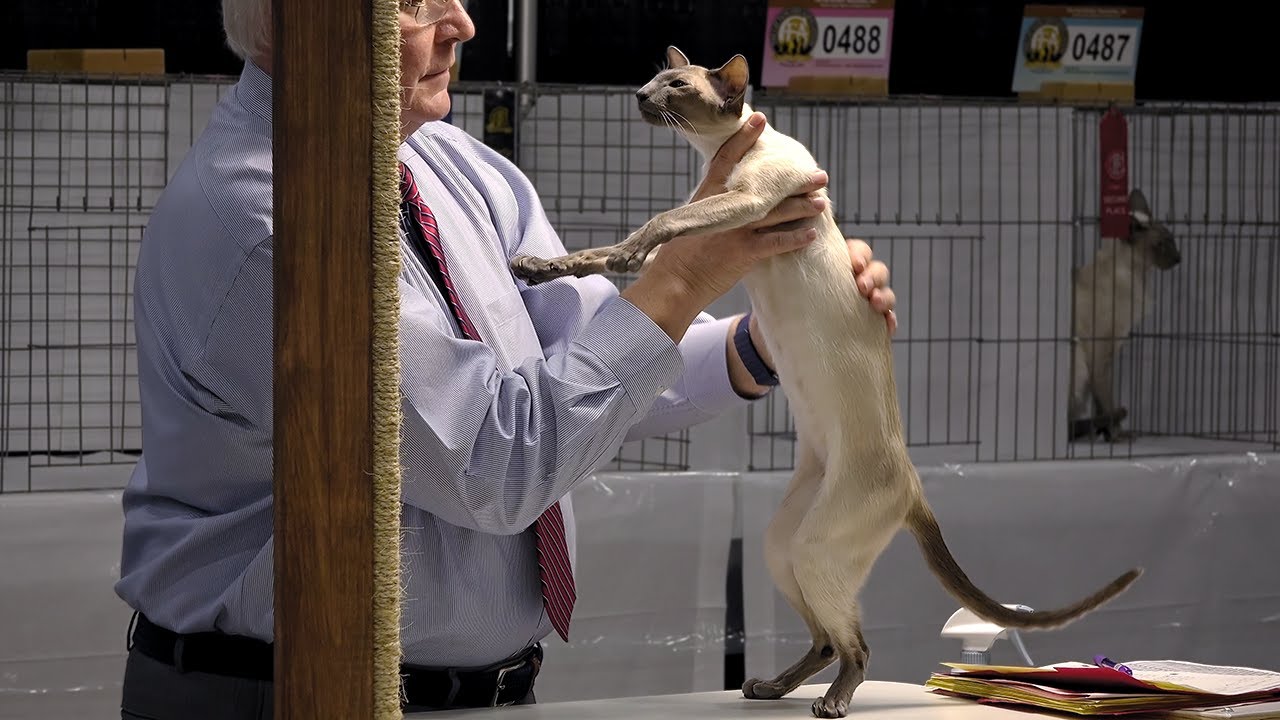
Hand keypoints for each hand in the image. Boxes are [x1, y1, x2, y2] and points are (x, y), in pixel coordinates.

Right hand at [642, 111, 829, 307]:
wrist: (674, 282)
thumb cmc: (681, 255)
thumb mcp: (691, 221)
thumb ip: (712, 207)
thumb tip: (730, 199)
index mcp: (708, 196)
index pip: (727, 158)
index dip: (744, 138)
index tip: (760, 120)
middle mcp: (724, 208)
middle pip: (766, 187)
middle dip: (795, 181)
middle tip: (819, 175)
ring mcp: (736, 228)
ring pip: (777, 213)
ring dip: (802, 207)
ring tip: (821, 202)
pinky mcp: (744, 252)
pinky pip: (777, 242)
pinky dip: (796, 238)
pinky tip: (811, 234)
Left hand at [742, 238, 897, 382]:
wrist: (777, 337)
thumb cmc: (782, 302)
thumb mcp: (781, 284)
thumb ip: (785, 268)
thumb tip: (772, 249)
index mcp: (836, 266)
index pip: (857, 251)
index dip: (859, 254)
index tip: (854, 264)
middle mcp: (855, 282)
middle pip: (876, 270)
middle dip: (873, 275)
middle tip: (862, 286)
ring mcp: (864, 304)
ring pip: (886, 293)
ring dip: (885, 296)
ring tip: (875, 303)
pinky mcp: (868, 326)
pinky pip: (887, 321)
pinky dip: (890, 321)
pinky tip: (887, 326)